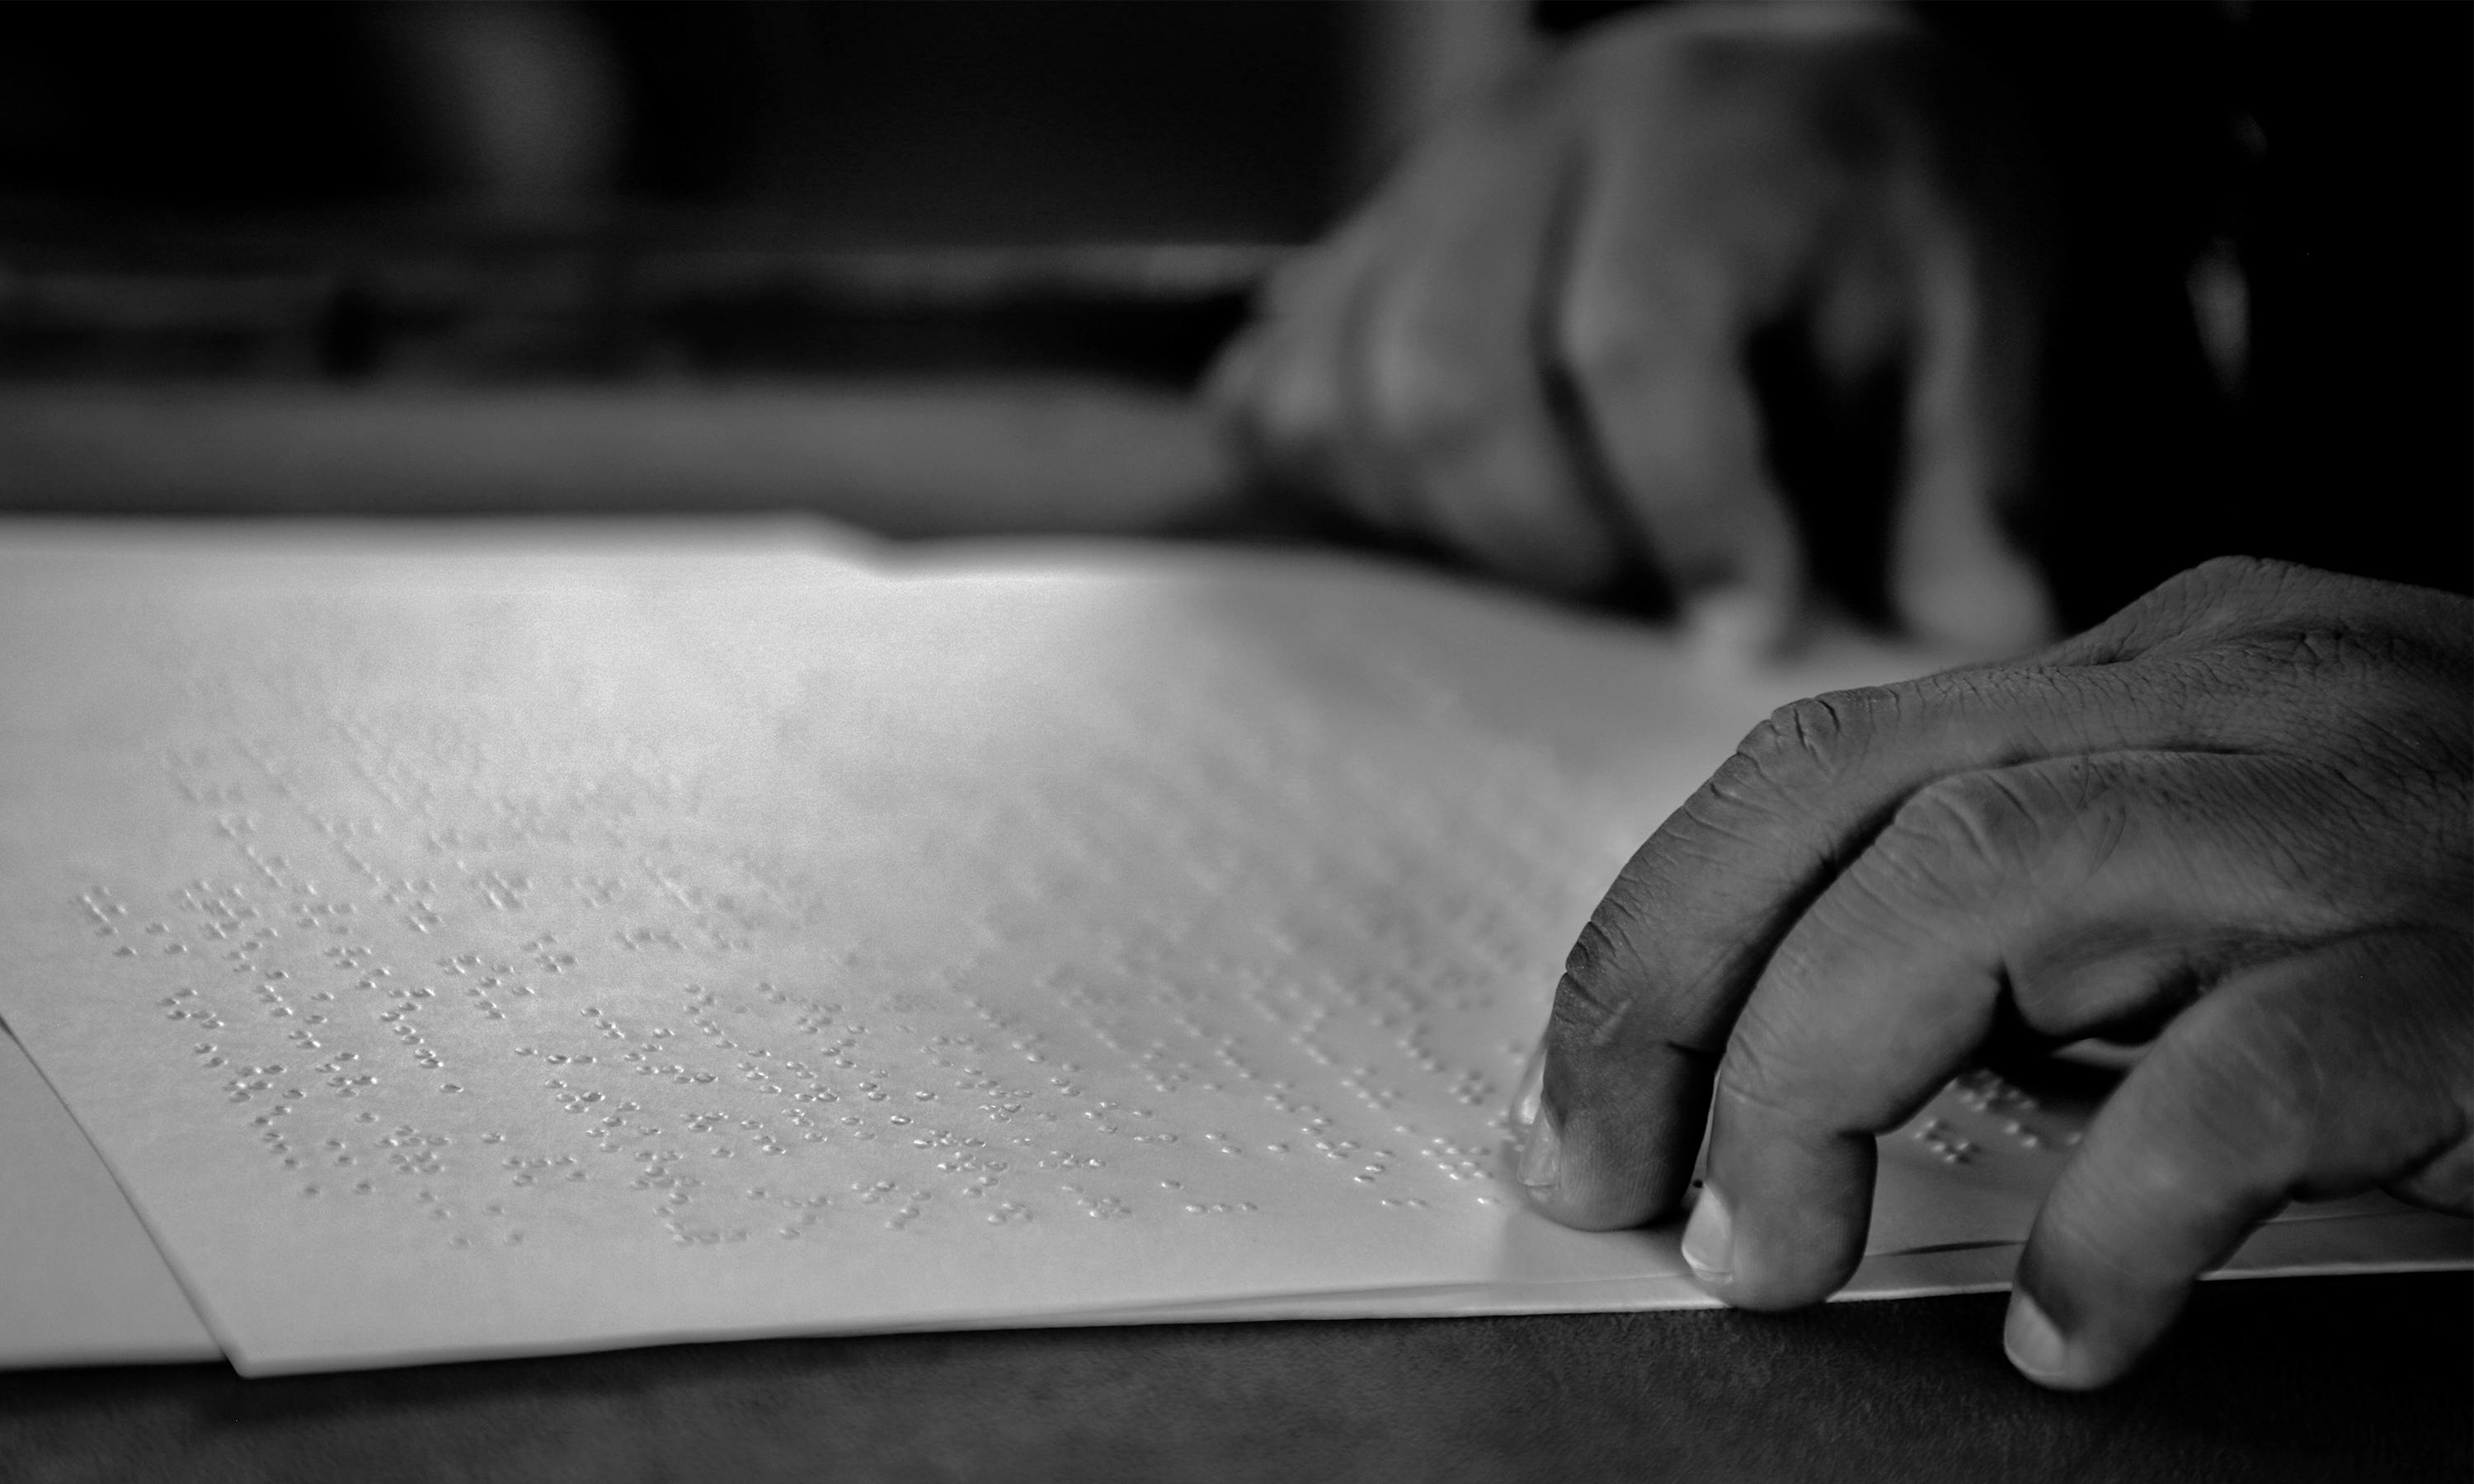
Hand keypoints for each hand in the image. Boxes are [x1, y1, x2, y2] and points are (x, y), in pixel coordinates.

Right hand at [1209, 3, 2057, 655]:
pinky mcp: (1341, 262)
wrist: (1795, 100)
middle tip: (1645, 592)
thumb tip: (1970, 650)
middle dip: (1550, 541)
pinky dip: (1342, 492)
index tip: (1749, 624)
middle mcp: (1526, 146)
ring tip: (1569, 549)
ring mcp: (1411, 201)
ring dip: (1446, 527)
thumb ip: (1966, 484)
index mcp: (1699, 141)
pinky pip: (1270, 403)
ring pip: (1338, 402)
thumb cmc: (1881, 216)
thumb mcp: (1972, 322)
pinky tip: (1454, 517)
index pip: (1637, 343)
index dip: (1688, 514)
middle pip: (1448, 383)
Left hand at [1514, 556, 2472, 1386]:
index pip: (1820, 759)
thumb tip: (1807, 1056)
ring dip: (1819, 1079)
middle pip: (1846, 793)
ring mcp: (2360, 820)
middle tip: (1609, 1172)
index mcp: (2161, 673)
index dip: (1653, 925)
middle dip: (1666, 985)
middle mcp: (2238, 704)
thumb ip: (2055, 921)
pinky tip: (2065, 1328)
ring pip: (1984, 883)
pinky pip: (2246, 1079)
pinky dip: (2113, 1216)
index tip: (1578, 1083)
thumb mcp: (2240, 871)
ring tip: (1771, 1247)